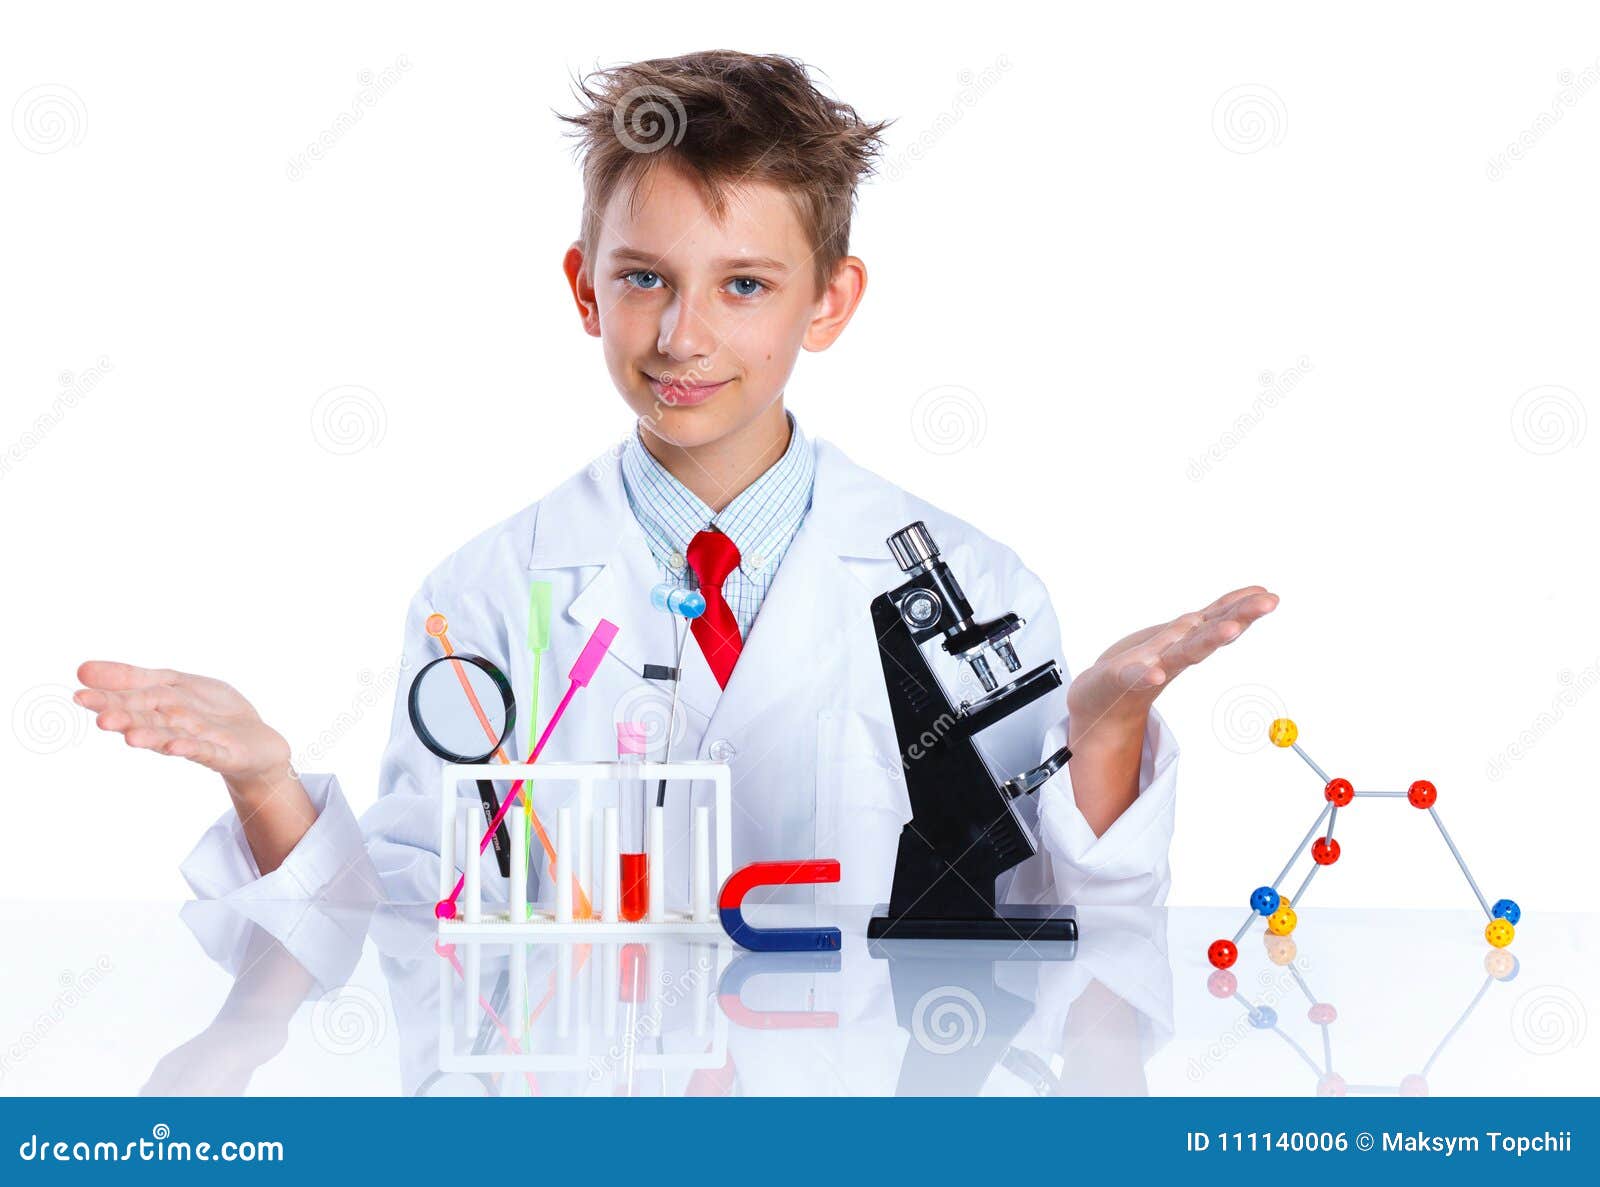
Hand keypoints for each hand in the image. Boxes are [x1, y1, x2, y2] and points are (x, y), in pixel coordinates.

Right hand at [74, 660, 315, 874]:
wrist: (257, 742)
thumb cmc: (212, 713)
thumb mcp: (175, 685)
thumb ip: (135, 678)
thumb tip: (82, 669)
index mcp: (158, 709)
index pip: (130, 701)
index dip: (107, 699)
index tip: (79, 695)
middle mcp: (172, 728)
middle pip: (147, 721)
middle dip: (126, 720)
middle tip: (101, 719)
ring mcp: (197, 742)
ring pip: (170, 738)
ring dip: (152, 737)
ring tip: (130, 736)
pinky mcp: (223, 754)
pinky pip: (206, 751)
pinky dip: (192, 748)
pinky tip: (177, 747)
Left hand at [1066, 585, 1279, 748]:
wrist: (1103, 696)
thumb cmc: (1144, 662)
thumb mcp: (1183, 633)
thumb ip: (1214, 616)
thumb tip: (1255, 592)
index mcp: (1187, 638)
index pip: (1219, 618)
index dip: (1245, 607)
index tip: (1271, 597)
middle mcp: (1176, 652)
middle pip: (1210, 632)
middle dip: (1239, 617)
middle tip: (1267, 604)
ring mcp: (1153, 664)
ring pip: (1183, 652)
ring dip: (1207, 640)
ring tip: (1230, 628)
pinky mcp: (1124, 678)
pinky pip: (1136, 675)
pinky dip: (1146, 674)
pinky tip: (1155, 674)